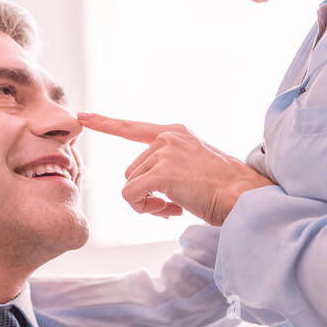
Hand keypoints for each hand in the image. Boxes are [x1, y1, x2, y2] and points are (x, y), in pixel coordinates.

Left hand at [77, 112, 272, 225]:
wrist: (243, 195)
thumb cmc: (223, 189)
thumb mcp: (194, 166)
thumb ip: (168, 167)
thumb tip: (146, 192)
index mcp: (175, 133)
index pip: (132, 127)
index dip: (105, 123)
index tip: (83, 117)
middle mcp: (167, 138)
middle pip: (131, 171)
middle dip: (146, 192)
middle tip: (173, 203)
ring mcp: (164, 152)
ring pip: (130, 185)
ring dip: (147, 203)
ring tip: (176, 205)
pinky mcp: (161, 172)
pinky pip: (131, 196)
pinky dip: (144, 209)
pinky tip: (169, 209)